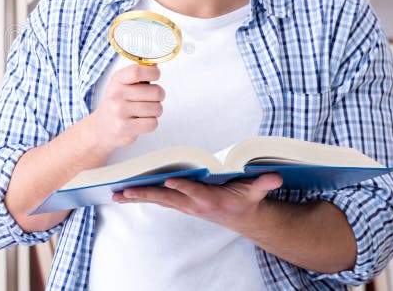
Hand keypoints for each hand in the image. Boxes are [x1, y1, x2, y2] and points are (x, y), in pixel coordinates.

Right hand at [85, 64, 164, 153]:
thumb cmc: (117, 104)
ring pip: (157, 109)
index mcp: (117, 80)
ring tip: (144, 111)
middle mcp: (116, 95)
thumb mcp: (122, 85)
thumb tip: (155, 66)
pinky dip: (151, 123)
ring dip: (155, 111)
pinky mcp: (124, 128)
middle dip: (159, 96)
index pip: (138, 72)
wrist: (101, 127)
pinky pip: (152, 123)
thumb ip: (138, 76)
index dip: (153, 72)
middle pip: (156, 92)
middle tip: (151, 99)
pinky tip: (141, 121)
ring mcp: (119, 112)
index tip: (156, 75)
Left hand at [111, 173, 282, 231]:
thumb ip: (263, 183)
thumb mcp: (257, 191)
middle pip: (167, 198)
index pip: (194, 192)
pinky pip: (155, 198)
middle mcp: (193, 203)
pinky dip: (139, 195)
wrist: (241, 216)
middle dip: (146, 195)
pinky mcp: (178, 202)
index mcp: (211, 199)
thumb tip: (275, 176)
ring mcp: (184, 204)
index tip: (169, 182)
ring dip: (136, 196)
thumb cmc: (245, 199)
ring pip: (157, 199)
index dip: (183, 188)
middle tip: (126, 191)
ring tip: (116, 194)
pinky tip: (122, 194)